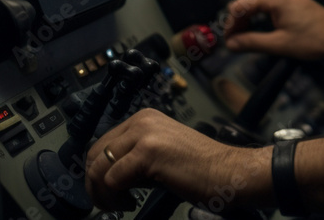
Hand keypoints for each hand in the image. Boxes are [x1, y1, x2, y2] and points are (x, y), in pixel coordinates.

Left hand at [85, 108, 272, 211]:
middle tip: (110, 203)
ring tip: (121, 205)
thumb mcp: (160, 155)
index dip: (98, 173)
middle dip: (95, 184)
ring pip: (98, 168)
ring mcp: (144, 134)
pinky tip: (132, 202)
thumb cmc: (201, 168)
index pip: (102, 144)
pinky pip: (112, 179)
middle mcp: (142, 120)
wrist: (229, 171)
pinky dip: (115, 197)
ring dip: (102, 194)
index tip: (109, 192)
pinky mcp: (148, 152)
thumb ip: (134, 158)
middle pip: (94, 155)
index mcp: (144, 118)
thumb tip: (105, 176)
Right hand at [223, 0, 323, 58]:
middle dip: (238, 25)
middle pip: (245, 5)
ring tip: (247, 43)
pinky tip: (261, 35)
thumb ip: (251, 43)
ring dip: (248, 24)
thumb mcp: (280, 44)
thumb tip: (231, 44)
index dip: (229, 26)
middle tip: (236, 46)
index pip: (238, 7)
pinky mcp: (290, 2)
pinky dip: (259, 21)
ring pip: (255, 7)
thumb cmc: (317, 38)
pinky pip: (266, 8)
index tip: (229, 43)